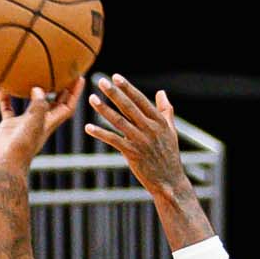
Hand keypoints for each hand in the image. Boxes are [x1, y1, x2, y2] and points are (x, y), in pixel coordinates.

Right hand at [0, 81, 83, 172]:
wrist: (5, 165)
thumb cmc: (21, 147)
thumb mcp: (34, 124)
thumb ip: (38, 105)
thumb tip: (38, 88)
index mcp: (49, 123)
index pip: (67, 106)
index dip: (75, 92)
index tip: (80, 76)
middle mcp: (39, 122)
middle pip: (54, 102)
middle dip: (61, 88)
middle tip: (63, 70)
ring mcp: (25, 123)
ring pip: (32, 102)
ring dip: (35, 89)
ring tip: (35, 72)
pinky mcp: (10, 125)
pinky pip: (9, 107)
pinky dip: (6, 96)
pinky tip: (2, 84)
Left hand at [84, 74, 187, 198]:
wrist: (170, 181)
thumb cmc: (169, 156)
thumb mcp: (170, 131)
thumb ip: (165, 110)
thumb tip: (161, 92)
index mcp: (159, 121)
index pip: (140, 100)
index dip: (127, 88)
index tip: (116, 77)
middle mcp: (149, 128)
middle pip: (128, 107)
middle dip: (114, 93)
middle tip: (101, 81)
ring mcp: (140, 141)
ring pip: (118, 121)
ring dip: (103, 109)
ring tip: (92, 98)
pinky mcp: (132, 154)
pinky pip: (113, 140)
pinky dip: (100, 133)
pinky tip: (89, 127)